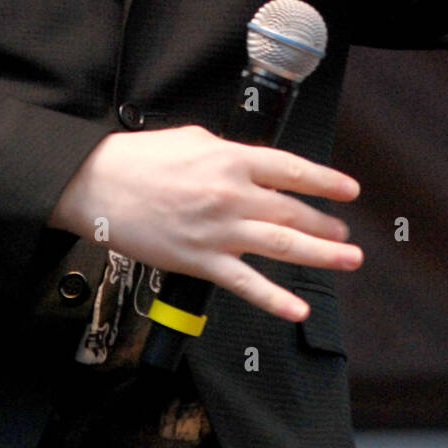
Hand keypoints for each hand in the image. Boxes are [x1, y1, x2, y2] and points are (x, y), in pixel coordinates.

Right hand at [47, 124, 362, 321]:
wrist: (98, 185)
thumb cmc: (140, 159)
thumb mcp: (194, 139)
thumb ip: (230, 154)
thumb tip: (256, 167)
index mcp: (231, 160)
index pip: (292, 171)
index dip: (326, 182)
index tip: (349, 191)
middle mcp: (232, 195)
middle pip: (293, 211)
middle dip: (326, 225)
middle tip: (345, 234)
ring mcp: (218, 231)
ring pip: (281, 246)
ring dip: (320, 254)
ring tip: (346, 260)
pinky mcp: (200, 261)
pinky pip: (245, 284)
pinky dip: (274, 299)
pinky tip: (297, 308)